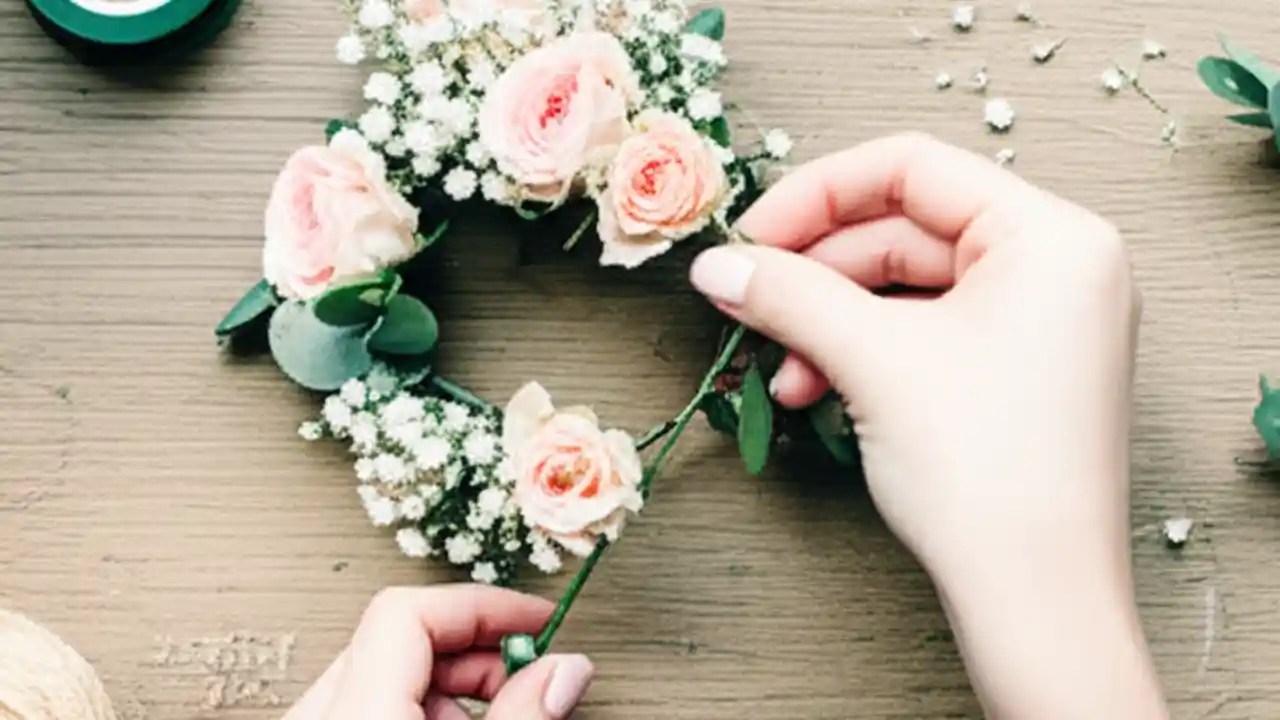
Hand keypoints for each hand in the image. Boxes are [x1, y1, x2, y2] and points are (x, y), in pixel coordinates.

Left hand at [283, 585, 593, 719]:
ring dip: (454, 688)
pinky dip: (422, 712)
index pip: (409, 610)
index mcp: (354, 711)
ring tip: (502, 718)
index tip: (537, 619)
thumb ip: (522, 713)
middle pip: (399, 640)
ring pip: (385, 676)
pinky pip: (370, 707)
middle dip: (477, 650)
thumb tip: (565, 668)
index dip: (482, 604)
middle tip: (533, 674)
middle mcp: (322, 716)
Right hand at [690, 134, 1164, 717]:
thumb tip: (717, 264)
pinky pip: (922, 334)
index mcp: (1051, 236)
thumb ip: (787, 294)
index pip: (913, 167)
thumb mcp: (872, 360)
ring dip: (829, 324)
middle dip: (816, 275)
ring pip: (904, 289)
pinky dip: (862, 355)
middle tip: (749, 301)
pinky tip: (815, 390)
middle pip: (903, 230)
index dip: (817, 193)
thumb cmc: (988, 475)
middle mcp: (1057, 268)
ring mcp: (1040, 323)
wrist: (1037, 601)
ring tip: (783, 374)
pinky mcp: (1014, 372)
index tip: (751, 235)